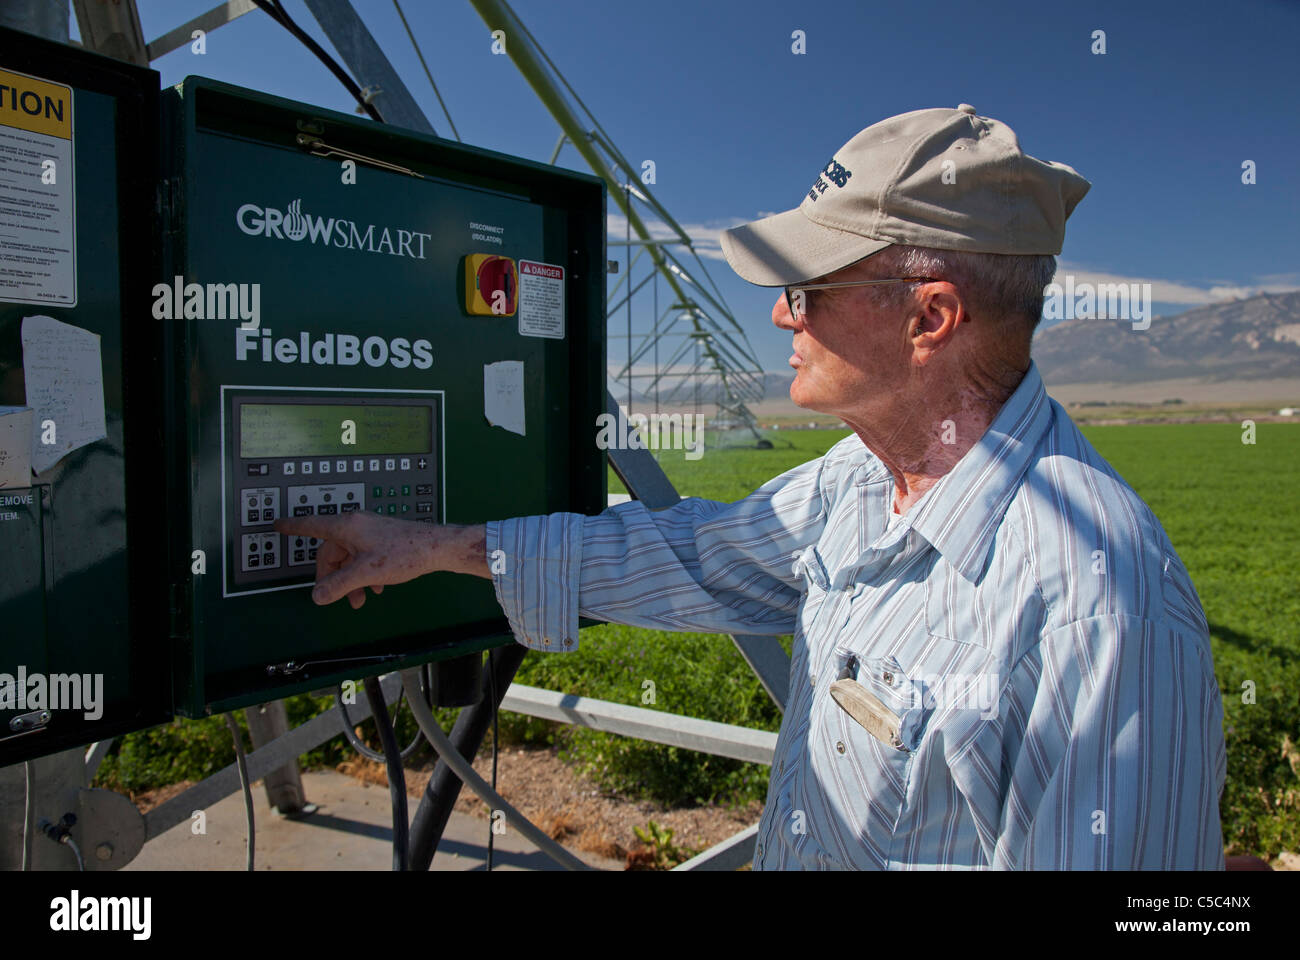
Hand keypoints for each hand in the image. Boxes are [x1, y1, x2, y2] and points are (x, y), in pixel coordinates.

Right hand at [273, 514, 488, 608]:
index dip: (293, 527)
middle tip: (334, 597)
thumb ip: (338, 585)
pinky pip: (364, 557)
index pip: (312, 525)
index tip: (278, 525)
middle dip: (331, 576)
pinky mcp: (384, 539)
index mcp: (347, 527)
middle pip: (331, 551)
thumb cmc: (404, 553)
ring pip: (349, 557)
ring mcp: (371, 531)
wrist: (437, 548)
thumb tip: (318, 596)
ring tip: (359, 600)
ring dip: (350, 579)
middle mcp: (357, 525)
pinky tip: (377, 588)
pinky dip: (364, 573)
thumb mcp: (365, 573)